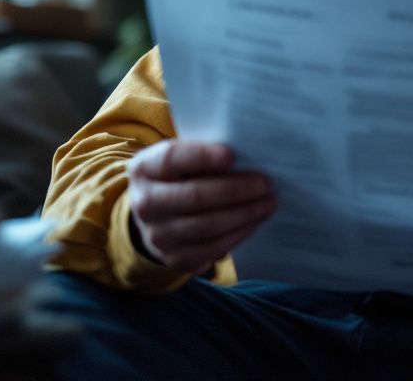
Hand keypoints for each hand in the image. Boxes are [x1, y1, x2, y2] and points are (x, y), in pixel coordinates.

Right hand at [126, 140, 275, 273]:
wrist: (158, 216)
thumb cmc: (181, 177)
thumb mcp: (182, 159)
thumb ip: (205, 154)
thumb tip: (248, 155)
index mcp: (144, 168)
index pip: (171, 159)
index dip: (201, 156)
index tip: (232, 154)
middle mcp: (145, 203)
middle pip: (194, 196)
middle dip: (235, 189)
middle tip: (265, 183)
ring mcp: (157, 235)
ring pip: (207, 225)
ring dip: (244, 213)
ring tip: (268, 202)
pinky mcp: (174, 258)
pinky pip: (212, 248)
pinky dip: (239, 233)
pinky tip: (255, 220)